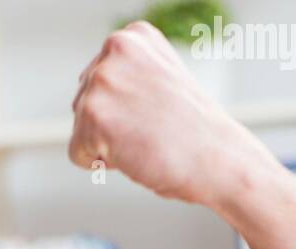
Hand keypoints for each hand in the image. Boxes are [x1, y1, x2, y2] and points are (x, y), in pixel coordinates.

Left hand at [68, 21, 295, 248]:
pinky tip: (134, 153)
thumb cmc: (194, 131)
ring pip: (80, 130)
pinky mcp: (93, 114)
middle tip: (151, 129)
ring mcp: (102, 80)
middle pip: (83, 105)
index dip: (123, 112)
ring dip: (108, 146)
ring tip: (145, 139)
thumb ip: (125, 77)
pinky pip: (77, 154)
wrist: (217, 158)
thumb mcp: (159, 82)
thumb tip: (88, 87)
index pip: (96, 85)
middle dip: (111, 127)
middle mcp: (114, 49)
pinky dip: (102, 164)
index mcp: (132, 37)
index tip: (155, 112)